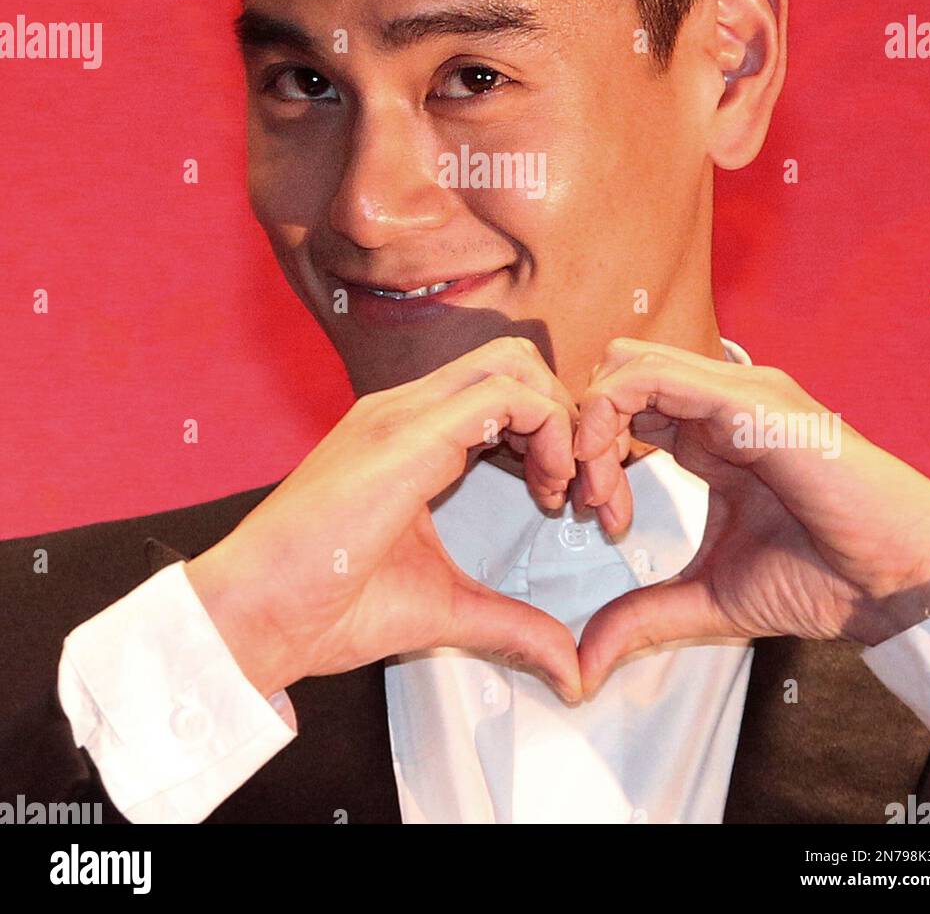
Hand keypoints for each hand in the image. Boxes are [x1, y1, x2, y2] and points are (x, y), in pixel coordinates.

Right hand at [185, 336, 584, 702]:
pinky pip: (503, 396)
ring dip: (561, 418)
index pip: (500, 390)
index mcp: (408, 433)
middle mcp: (406, 409)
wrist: (254, 615)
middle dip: (564, 413)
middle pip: (514, 360)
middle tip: (578, 486)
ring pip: (514, 364)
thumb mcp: (443, 606)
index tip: (566, 497)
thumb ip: (510, 622)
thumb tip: (569, 664)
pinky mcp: (409, 435)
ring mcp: (404, 413)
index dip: (549, 431)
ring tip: (563, 489)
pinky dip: (548, 428)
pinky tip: (548, 488)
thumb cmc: (324, 607)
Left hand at [574, 339, 929, 694]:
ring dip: (591, 422)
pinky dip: (610, 412)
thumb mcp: (709, 597)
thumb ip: (643, 616)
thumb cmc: (823, 578)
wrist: (892, 581)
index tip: (597, 519)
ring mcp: (733, 394)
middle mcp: (718, 402)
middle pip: (616, 374)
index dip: (592, 455)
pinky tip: (609, 467)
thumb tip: (586, 660)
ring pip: (626, 363)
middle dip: (582, 430)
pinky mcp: (746, 400)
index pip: (625, 408)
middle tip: (584, 500)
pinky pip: (654, 376)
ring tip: (599, 490)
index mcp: (709, 435)